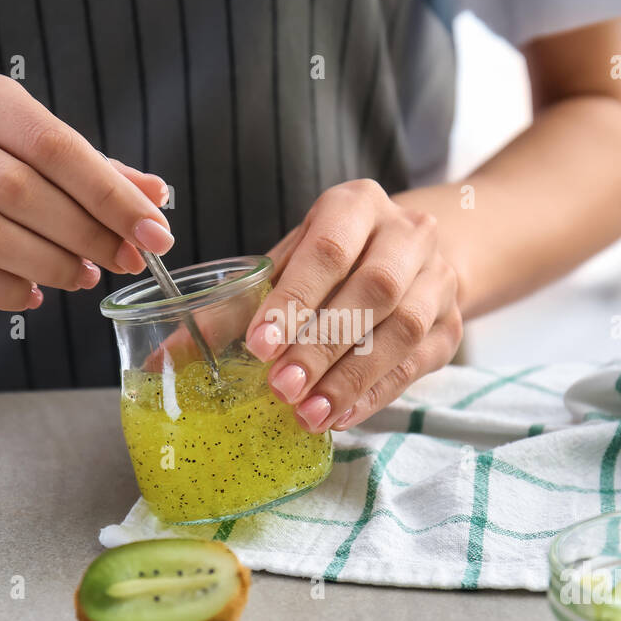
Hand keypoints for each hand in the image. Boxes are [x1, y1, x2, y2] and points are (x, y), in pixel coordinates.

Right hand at [0, 69, 171, 310]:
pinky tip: (33, 294)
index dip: (110, 195)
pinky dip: (4, 289)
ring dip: (47, 263)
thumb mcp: (43, 160)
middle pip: (17, 187)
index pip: (53, 144)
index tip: (155, 233)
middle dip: (84, 233)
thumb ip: (99, 175)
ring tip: (82, 277)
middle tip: (124, 261)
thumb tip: (156, 195)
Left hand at [244, 179, 462, 432]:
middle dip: (323, 344)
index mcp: (357, 205)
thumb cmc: (335, 258)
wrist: (414, 253)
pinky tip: (340, 416)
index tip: (260, 346)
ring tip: (309, 413)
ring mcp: (437, 279)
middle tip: (282, 387)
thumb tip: (170, 354)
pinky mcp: (450, 325)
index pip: (328, 250)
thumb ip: (237, 304)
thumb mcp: (288, 262)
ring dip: (352, 377)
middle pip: (372, 290)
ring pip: (403, 329)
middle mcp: (407, 234)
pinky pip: (416, 364)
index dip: (294, 300)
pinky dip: (375, 394)